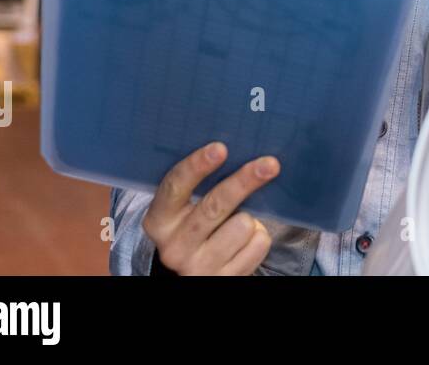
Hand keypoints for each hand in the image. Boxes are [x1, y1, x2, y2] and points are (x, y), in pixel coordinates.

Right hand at [141, 142, 279, 275]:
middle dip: (244, 181)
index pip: (175, 188)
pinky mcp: (224, 279)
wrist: (195, 272)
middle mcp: (174, 246)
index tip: (220, 148)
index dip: (197, 166)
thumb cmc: (196, 226)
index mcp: (159, 221)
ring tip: (238, 222)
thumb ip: (200, 186)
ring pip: (242, 225)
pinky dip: (258, 236)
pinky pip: (258, 244)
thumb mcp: (185, 209)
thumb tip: (237, 151)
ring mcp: (198, 266)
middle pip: (215, 206)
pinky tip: (245, 241)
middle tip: (269, 164)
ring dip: (248, 218)